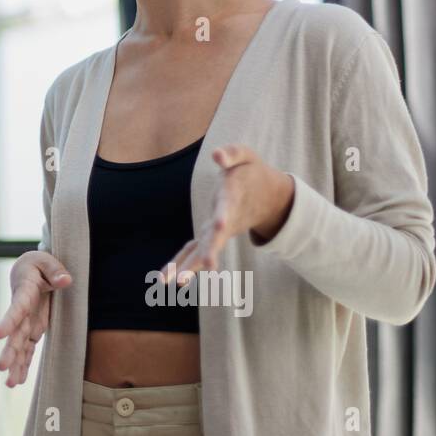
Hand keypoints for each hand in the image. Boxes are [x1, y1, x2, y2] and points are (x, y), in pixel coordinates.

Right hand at [0, 251, 72, 387]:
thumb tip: (65, 281)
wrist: (29, 270)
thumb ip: (55, 271)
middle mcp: (23, 312)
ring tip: (10, 385)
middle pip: (14, 333)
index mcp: (25, 292)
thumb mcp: (48, 261)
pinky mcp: (32, 329)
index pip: (16, 308)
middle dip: (8, 351)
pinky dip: (23, 364)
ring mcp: (26, 322)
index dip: (7, 321)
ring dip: (14, 364)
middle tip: (0, 367)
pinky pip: (27, 349)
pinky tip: (18, 381)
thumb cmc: (39, 264)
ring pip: (19, 346)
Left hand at [160, 144, 294, 284]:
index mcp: (233, 197)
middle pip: (218, 237)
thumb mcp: (245, 155)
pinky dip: (181, 263)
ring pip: (203, 250)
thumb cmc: (252, 171)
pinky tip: (166, 278)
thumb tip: (217, 155)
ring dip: (191, 266)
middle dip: (211, 251)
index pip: (228, 207)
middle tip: (208, 266)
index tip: (221, 225)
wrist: (269, 196)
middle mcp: (226, 219)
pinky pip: (194, 250)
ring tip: (176, 282)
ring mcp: (219, 230)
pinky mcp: (212, 235)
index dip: (224, 214)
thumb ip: (231, 153)